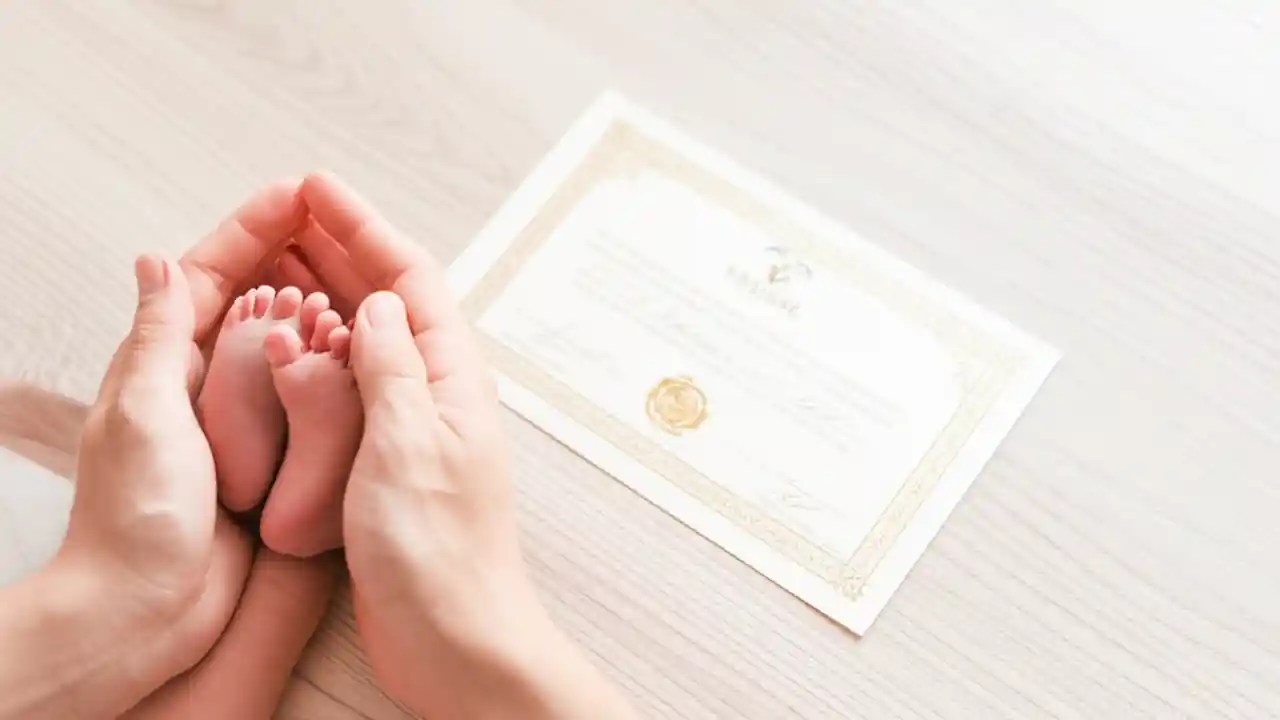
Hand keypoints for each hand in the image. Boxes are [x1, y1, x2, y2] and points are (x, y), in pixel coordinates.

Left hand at [0, 181, 309, 716]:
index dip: (251, 228)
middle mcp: (202, 382)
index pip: (211, 274)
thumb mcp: (142, 412)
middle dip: (294, 254)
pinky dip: (332, 369)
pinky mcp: (269, 456)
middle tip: (342, 223)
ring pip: (288, 344)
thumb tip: (156, 258)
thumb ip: (159, 336)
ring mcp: (238, 419)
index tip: (297, 192)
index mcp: (163, 361)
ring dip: (320, 308)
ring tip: (361, 280)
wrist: (148, 609)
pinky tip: (363, 352)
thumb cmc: (134, 515)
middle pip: (254, 298)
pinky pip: (306, 399)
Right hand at [292, 172, 635, 717]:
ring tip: (282, 257)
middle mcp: (436, 392)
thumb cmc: (439, 551)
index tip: (316, 188)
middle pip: (390, 298)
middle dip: (343, 248)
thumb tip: (383, 300)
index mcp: (451, 376)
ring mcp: (412, 425)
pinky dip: (320, 352)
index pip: (410, 276)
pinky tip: (291, 344)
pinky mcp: (387, 460)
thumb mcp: (410, 445)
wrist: (454, 638)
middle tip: (288, 210)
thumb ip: (393, 367)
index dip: (363, 226)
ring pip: (368, 338)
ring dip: (329, 292)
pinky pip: (352, 385)